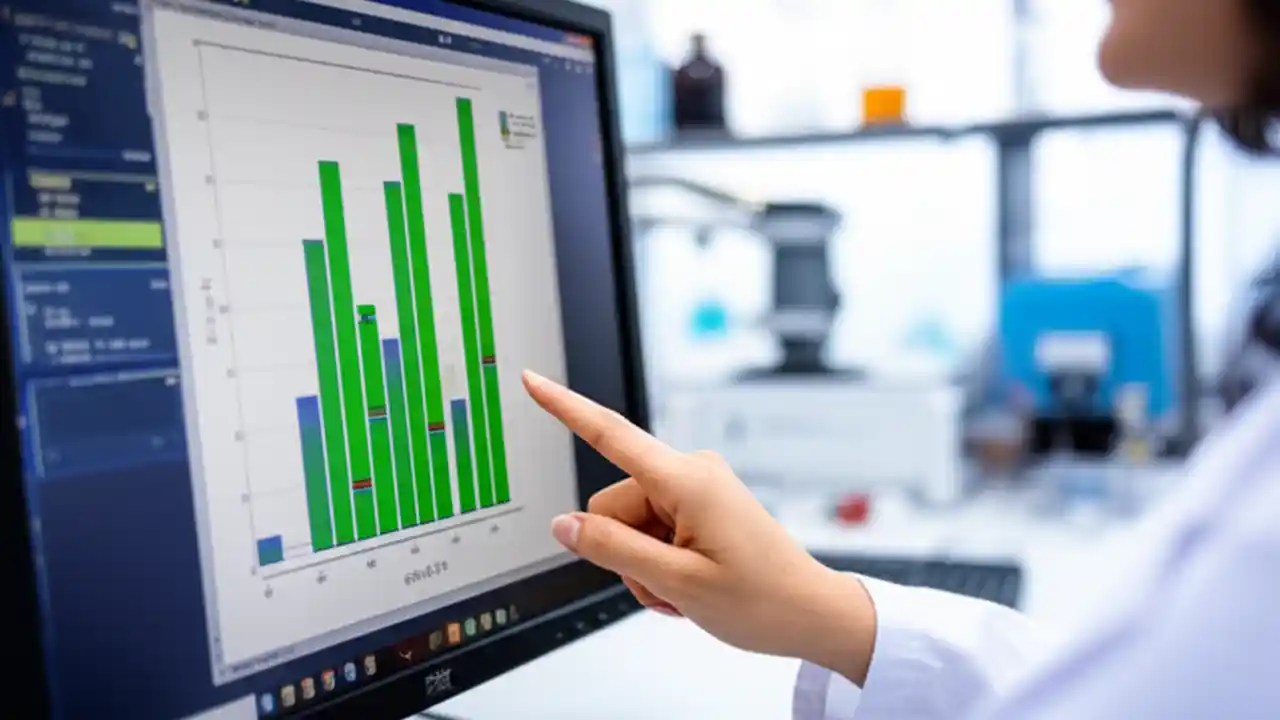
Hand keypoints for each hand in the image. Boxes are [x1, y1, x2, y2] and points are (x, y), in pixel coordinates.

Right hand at [523, 370, 876, 684]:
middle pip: (612, 508)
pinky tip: (691, 583)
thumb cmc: (762, 600)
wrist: (810, 613)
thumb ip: (613, 550)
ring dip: (645, 566)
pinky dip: (660, 564)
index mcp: (686, 480)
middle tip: (669, 585)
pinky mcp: (700, 504)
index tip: (533, 380)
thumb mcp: (677, 583)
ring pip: (628, 526)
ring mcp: (696, 488)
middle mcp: (690, 472)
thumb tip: (565, 525)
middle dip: (625, 553)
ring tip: (687, 588)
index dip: (564, 407)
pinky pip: (651, 531)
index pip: (609, 434)